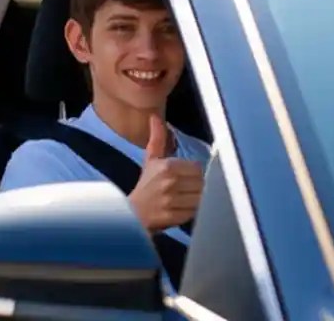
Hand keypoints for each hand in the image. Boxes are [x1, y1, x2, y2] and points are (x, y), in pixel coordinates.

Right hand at [128, 115, 203, 232]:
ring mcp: (172, 201)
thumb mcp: (150, 161)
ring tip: (184, 200)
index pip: (197, 168)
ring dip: (195, 200)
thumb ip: (157, 139)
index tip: (184, 178)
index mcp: (166, 166)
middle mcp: (170, 182)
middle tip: (185, 191)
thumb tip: (155, 117)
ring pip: (201, 198)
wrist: (131, 214)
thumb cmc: (145, 186)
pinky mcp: (174, 217)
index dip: (193, 174)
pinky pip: (195, 212)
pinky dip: (191, 212)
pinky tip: (182, 210)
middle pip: (201, 183)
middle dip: (196, 187)